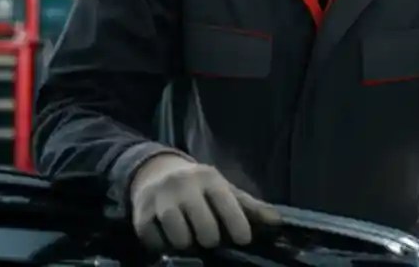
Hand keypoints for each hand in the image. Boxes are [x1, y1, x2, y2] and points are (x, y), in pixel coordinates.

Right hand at [129, 152, 280, 253]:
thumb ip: (249, 207)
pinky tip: (169, 239)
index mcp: (208, 178)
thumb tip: (277, 221)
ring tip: (190, 241)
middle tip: (210, 239)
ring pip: (179, 236)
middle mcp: (183, 185)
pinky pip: (155, 241)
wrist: (155, 172)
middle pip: (204, 227)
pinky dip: (164, 246)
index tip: (243, 240)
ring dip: (188, 244)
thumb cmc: (198, 187)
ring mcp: (160, 199)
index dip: (237, 224)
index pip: (226, 202)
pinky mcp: (141, 214)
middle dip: (211, 239)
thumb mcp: (224, 189)